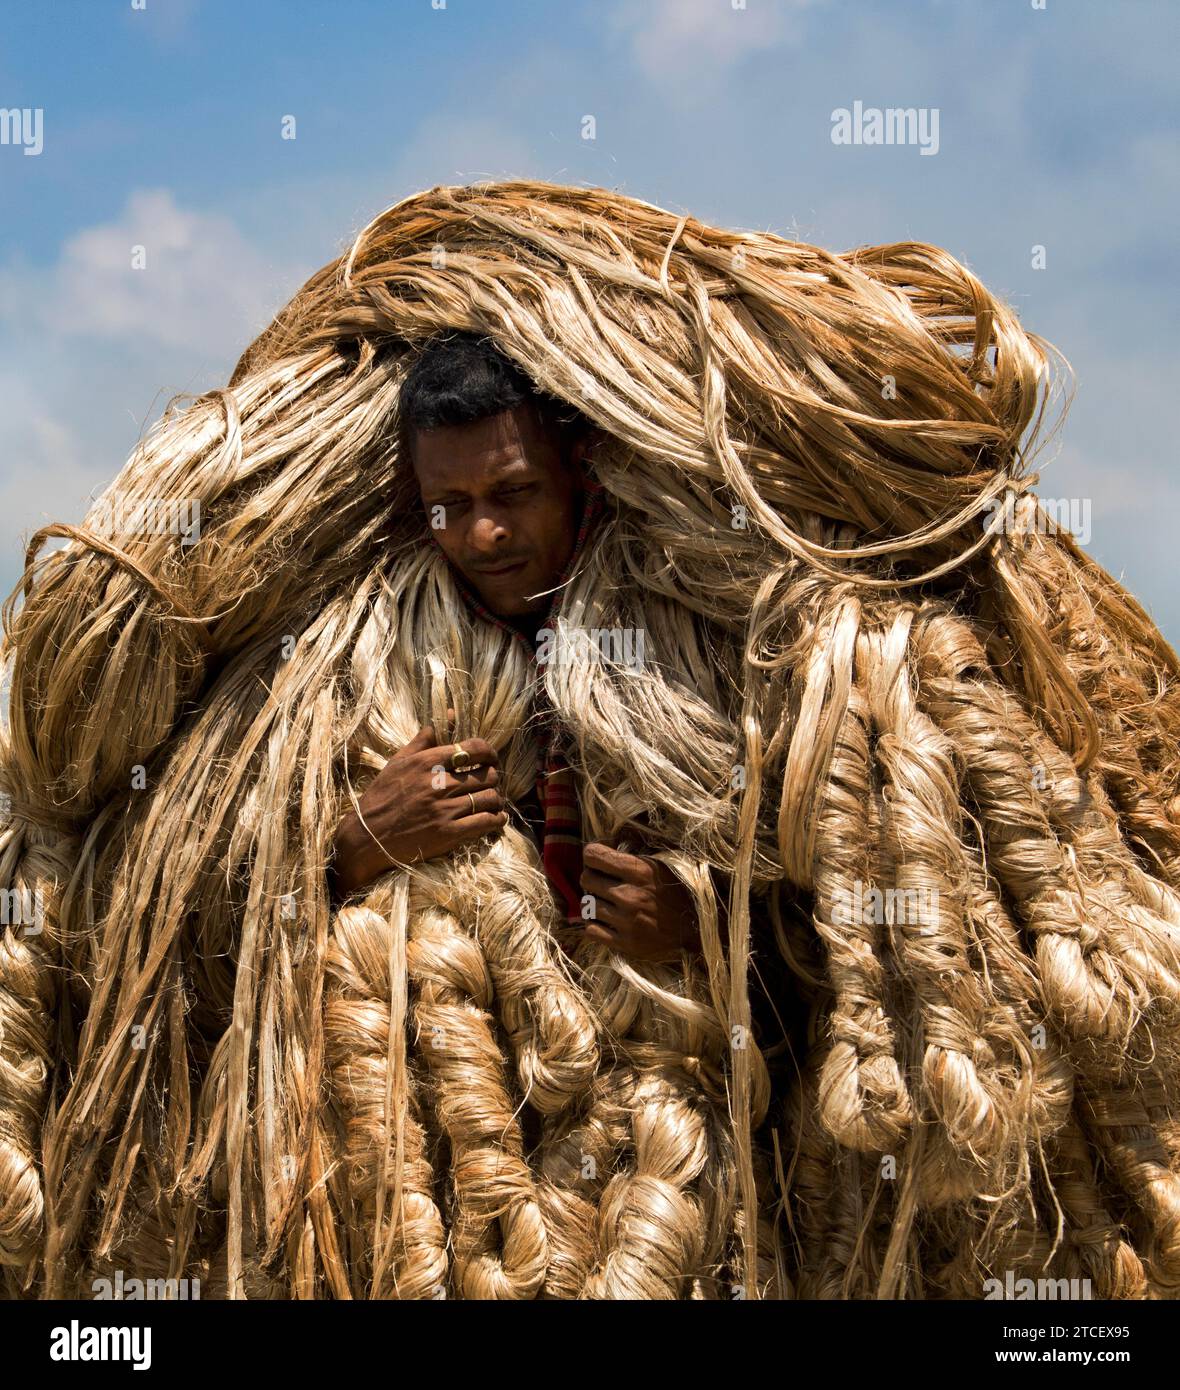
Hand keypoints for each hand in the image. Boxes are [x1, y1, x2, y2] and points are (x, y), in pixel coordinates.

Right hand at [332, 716, 506, 896]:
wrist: (367, 838)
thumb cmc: (382, 797)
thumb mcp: (397, 763)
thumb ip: (423, 740)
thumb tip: (447, 715)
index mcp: (426, 763)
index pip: (473, 749)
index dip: (489, 753)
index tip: (491, 759)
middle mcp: (437, 784)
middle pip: (486, 775)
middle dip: (493, 777)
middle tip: (491, 782)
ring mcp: (443, 810)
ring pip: (489, 798)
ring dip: (496, 799)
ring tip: (494, 801)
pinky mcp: (447, 834)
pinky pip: (484, 822)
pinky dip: (496, 820)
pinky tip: (496, 819)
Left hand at [578, 842, 701, 961]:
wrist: (700, 929)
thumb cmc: (680, 891)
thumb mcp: (661, 864)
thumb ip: (633, 856)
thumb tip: (605, 846)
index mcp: (639, 871)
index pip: (593, 855)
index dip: (592, 855)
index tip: (598, 860)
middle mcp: (629, 895)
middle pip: (586, 879)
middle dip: (592, 878)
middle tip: (603, 883)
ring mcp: (626, 921)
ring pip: (587, 905)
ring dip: (594, 903)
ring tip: (607, 903)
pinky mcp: (625, 943)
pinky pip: (591, 931)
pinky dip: (594, 926)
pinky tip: (606, 922)